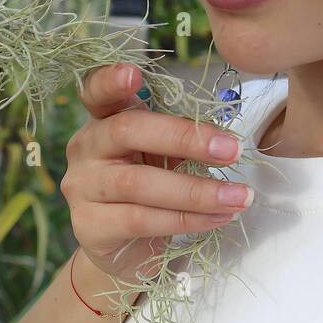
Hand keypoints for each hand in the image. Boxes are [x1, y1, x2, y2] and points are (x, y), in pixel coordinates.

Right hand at [61, 62, 251, 287]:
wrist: (128, 250)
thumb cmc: (153, 188)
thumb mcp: (165, 154)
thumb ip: (180, 137)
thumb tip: (226, 137)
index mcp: (104, 118)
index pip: (97, 92)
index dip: (110, 80)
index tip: (133, 73)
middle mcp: (86, 147)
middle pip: (127, 130)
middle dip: (186, 138)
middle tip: (233, 150)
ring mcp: (82, 187)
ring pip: (138, 183)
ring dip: (197, 191)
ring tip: (239, 197)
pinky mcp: (89, 226)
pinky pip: (140, 220)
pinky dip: (186, 219)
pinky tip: (217, 218)